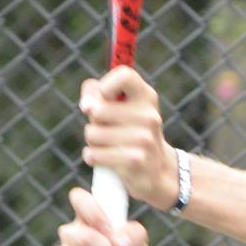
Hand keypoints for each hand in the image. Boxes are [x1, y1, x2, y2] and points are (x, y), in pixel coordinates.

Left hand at [80, 65, 178, 207]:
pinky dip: (93, 158)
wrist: (158, 170)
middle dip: (93, 121)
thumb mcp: (120, 108)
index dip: (104, 85)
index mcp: (147, 96)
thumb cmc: (131, 133)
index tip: (102, 98)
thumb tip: (87, 103)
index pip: (124, 75)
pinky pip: (94, 154)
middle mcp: (149, 115)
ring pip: (92, 133)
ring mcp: (144, 139)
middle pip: (97, 110)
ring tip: (108, 146)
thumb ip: (98, 94)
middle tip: (107, 129)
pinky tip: (105, 160)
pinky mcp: (134, 160)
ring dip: (92, 142)